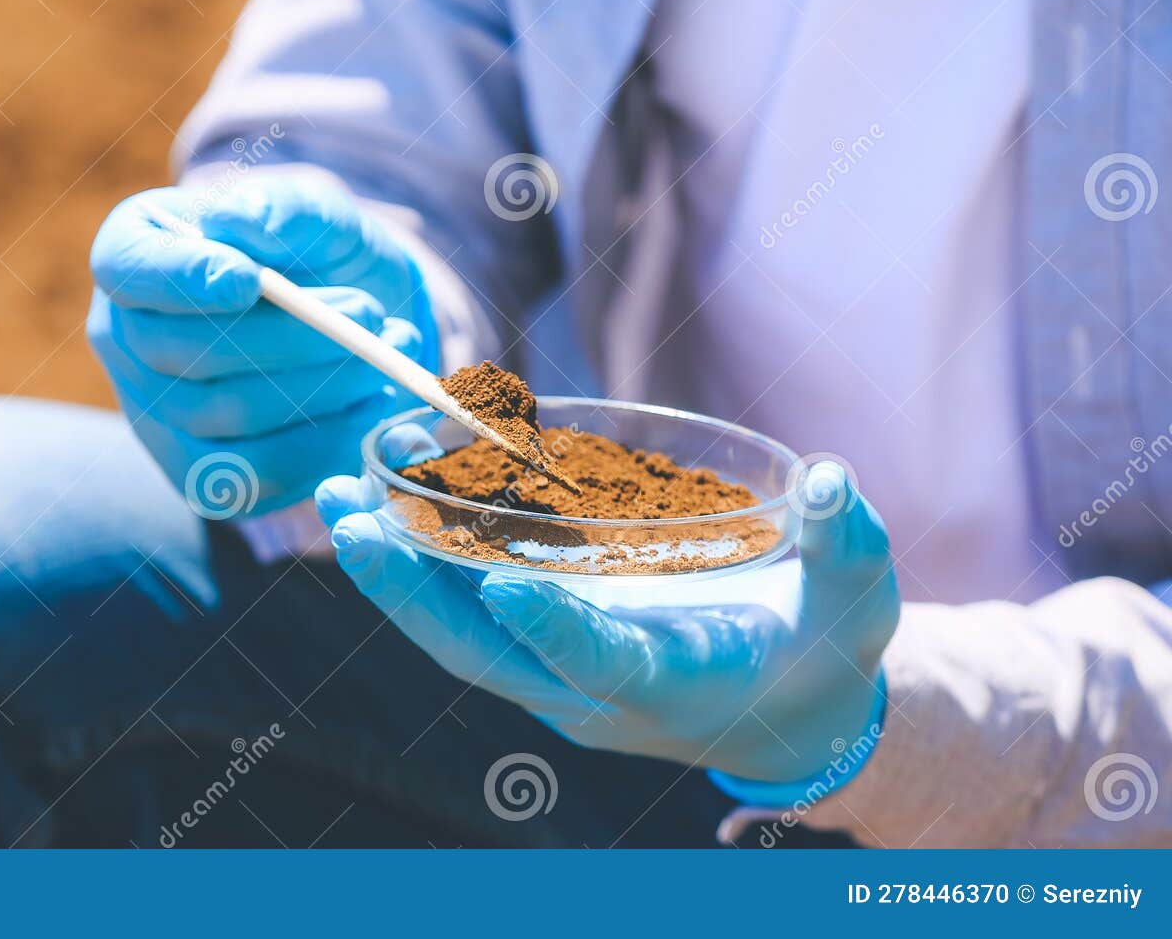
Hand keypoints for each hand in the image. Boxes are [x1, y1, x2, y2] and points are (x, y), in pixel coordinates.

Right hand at [89, 177, 436, 516]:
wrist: (350, 317)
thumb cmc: (316, 250)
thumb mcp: (316, 211)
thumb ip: (284, 208)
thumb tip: (239, 222)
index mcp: (134, 250)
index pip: (128, 267)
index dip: (182, 279)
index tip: (250, 280)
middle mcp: (125, 337)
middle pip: (182, 349)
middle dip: (287, 337)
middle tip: (368, 313)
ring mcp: (154, 411)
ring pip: (222, 413)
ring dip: (320, 387)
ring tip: (387, 351)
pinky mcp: (198, 473)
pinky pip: (251, 474)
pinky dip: (324, 444)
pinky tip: (375, 407)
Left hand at [316, 456, 898, 787]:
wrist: (782, 711)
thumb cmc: (820, 651)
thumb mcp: (855, 604)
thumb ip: (845, 546)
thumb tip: (833, 480)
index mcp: (671, 685)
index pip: (604, 664)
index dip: (557, 631)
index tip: (504, 589)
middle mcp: (595, 692)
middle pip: (488, 654)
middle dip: (417, 593)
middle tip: (357, 521)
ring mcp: (556, 676)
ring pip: (456, 635)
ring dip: (394, 573)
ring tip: (337, 500)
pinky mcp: (539, 650)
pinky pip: (462, 613)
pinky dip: (416, 565)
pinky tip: (377, 504)